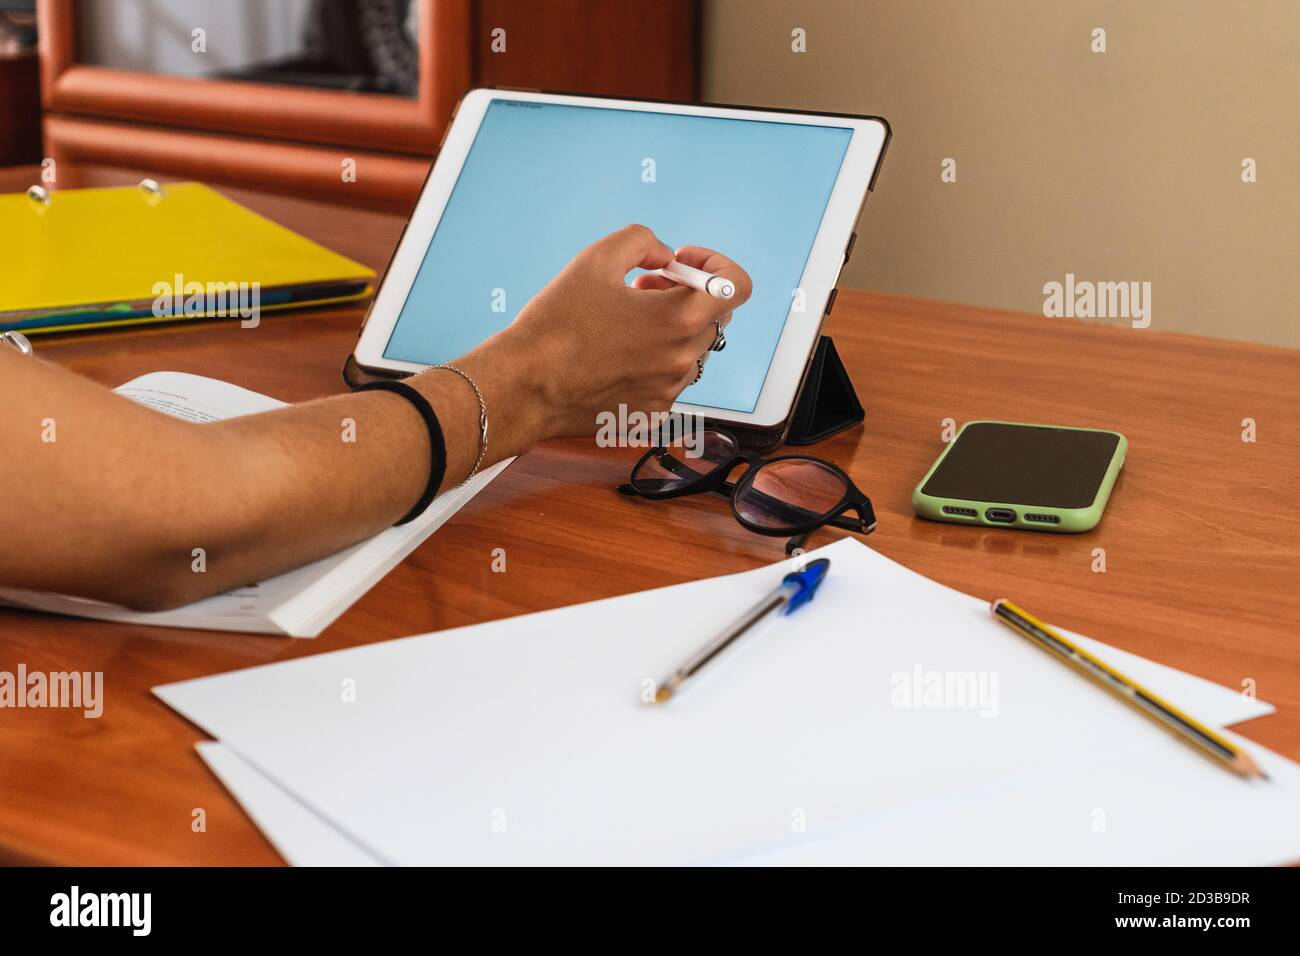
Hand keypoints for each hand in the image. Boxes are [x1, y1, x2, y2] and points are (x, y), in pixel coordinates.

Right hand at [471, 224, 751, 441]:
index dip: (715, 265)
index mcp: (677, 319)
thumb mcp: (596, 258)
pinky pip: (668, 378)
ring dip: (668, 329)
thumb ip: (643, 242)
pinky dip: (652, 360)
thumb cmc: (555, 326)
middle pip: (711, 317)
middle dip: (683, 294)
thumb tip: (664, 255)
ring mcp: (668, 391)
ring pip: (689, 349)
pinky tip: (615, 354)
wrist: (524, 385)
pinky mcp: (651, 413)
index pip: (737, 287)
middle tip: (641, 288)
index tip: (684, 264)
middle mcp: (681, 359)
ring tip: (624, 322)